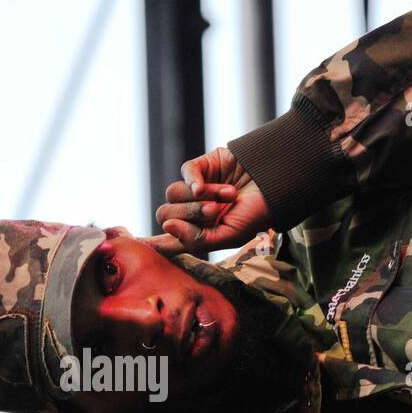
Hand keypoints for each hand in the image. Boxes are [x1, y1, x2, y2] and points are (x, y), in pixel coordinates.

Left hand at [144, 146, 271, 254]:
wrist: (276, 183)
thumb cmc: (257, 214)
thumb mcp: (229, 236)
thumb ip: (198, 240)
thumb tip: (167, 228)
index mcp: (197, 232)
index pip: (166, 240)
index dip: (150, 243)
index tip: (135, 246)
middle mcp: (192, 212)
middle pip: (165, 216)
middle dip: (188, 216)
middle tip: (214, 212)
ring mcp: (194, 189)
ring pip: (172, 196)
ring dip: (198, 199)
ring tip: (225, 198)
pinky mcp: (200, 166)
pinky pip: (185, 174)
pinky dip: (194, 181)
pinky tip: (206, 187)